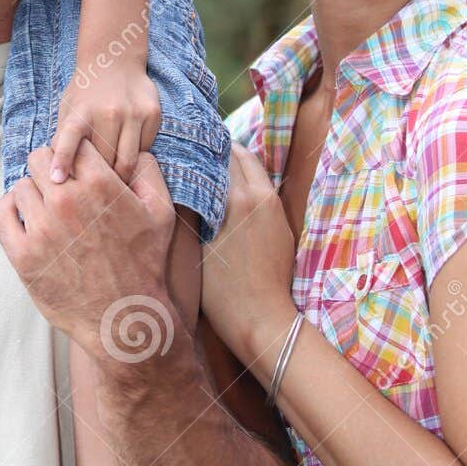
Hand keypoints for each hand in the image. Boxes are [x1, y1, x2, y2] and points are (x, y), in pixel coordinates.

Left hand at [0, 141, 176, 362]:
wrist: (125, 318)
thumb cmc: (144, 264)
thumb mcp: (161, 213)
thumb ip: (148, 172)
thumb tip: (135, 151)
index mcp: (100, 184)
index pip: (72, 145)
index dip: (74, 155)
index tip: (76, 169)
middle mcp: (67, 201)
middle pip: (40, 159)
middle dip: (50, 170)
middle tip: (59, 187)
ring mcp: (41, 228)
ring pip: (22, 185)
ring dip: (33, 193)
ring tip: (46, 209)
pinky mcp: (23, 254)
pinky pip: (3, 214)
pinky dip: (11, 210)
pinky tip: (25, 218)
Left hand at [50, 63, 160, 184]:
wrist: (115, 60)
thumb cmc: (87, 92)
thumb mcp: (68, 109)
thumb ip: (63, 138)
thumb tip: (57, 174)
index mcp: (80, 112)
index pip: (69, 138)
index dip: (62, 159)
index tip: (56, 179)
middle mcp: (106, 112)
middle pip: (104, 162)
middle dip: (100, 179)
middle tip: (97, 191)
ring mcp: (132, 113)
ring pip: (128, 161)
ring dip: (121, 175)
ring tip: (116, 182)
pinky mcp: (152, 114)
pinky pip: (145, 149)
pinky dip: (137, 157)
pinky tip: (129, 150)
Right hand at [201, 142, 296, 367]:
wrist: (260, 319)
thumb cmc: (220, 290)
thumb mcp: (197, 245)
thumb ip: (194, 207)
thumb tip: (183, 180)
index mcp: (236, 198)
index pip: (219, 155)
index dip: (201, 148)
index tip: (185, 146)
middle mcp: (260, 196)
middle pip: (241, 156)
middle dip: (220, 152)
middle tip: (197, 154)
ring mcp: (275, 209)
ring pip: (255, 171)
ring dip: (236, 166)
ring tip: (213, 171)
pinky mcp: (283, 223)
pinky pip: (264, 190)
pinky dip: (248, 183)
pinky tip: (231, 196)